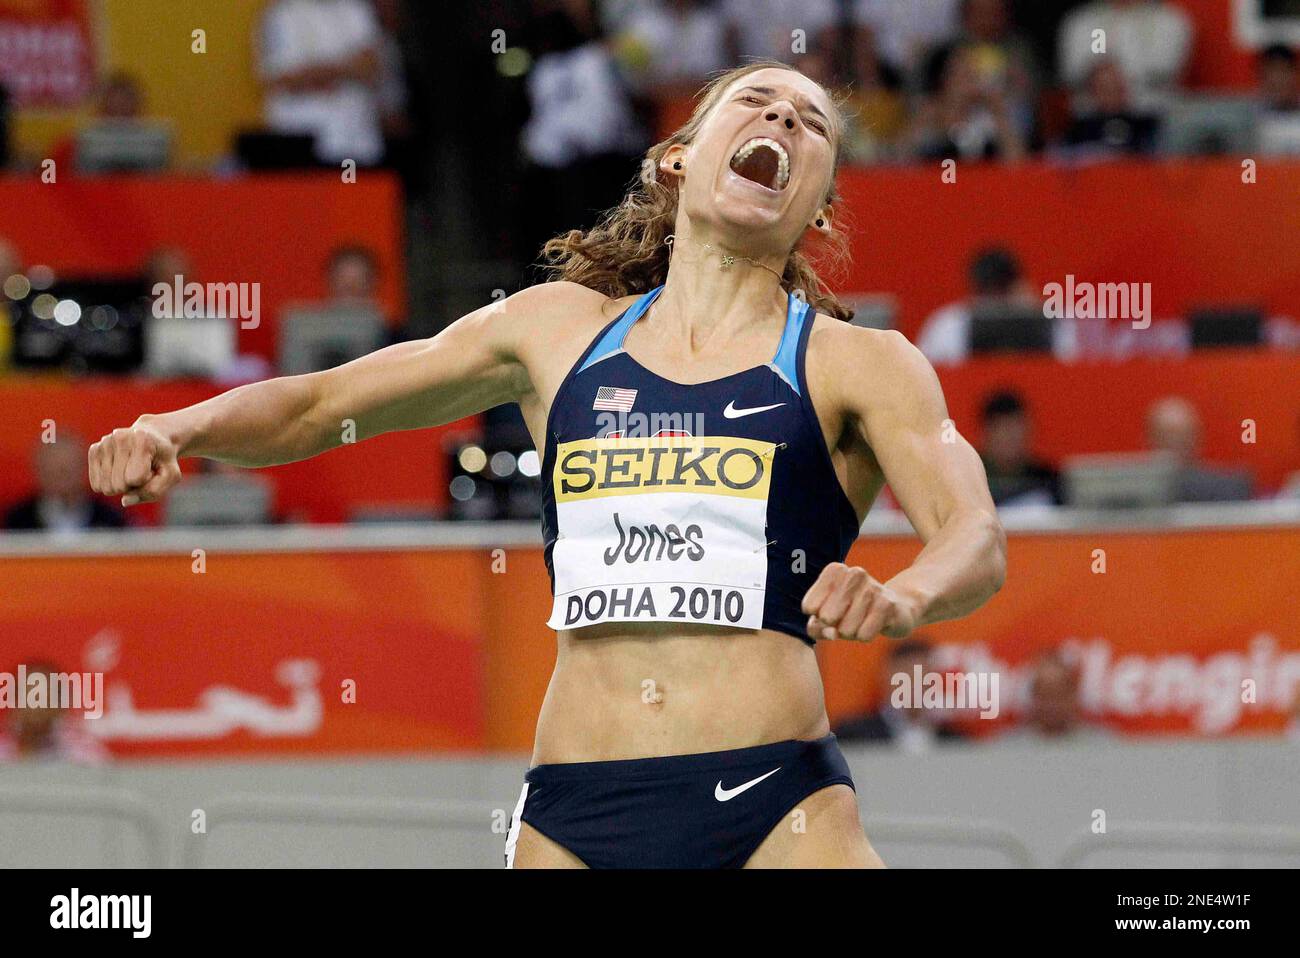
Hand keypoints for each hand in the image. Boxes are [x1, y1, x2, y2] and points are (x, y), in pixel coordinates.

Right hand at [88, 418, 182, 506]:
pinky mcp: (94, 450)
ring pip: (106, 487)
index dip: (146, 481)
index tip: (152, 468)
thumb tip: (125, 501)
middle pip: (118, 486)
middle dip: (133, 486)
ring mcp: (104, 443)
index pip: (135, 479)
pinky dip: (110, 483)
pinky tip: (120, 469)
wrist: (153, 438)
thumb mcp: (170, 475)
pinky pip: (96, 485)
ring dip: (121, 486)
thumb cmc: (163, 459)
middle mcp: (119, 438)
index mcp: (141, 440)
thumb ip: (154, 491)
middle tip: (142, 471)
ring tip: (132, 469)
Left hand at [801, 562, 918, 642]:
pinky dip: (865, 636)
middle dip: (836, 626)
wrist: (897, 609)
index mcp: (835, 571)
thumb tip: (831, 632)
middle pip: (826, 617)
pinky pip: (863, 635)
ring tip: (863, 620)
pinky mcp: (887, 605)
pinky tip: (875, 624)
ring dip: (852, 632)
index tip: (832, 611)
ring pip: (845, 629)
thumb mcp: (828, 618)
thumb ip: (817, 627)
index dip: (818, 618)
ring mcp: (872, 588)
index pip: (809, 606)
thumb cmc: (854, 613)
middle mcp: (854, 573)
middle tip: (849, 618)